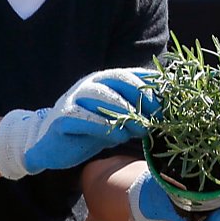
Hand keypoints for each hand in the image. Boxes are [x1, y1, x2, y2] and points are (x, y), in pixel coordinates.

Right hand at [0, 69, 153, 179]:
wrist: (52, 145)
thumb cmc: (89, 131)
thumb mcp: (117, 121)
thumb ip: (137, 113)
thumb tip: (167, 112)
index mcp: (105, 81)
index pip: (131, 75)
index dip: (151, 88)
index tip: (166, 107)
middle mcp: (89, 84)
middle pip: (119, 81)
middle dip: (140, 99)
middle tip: (154, 119)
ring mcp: (74, 99)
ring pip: (103, 97)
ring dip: (125, 113)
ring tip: (138, 131)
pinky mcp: (63, 118)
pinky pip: (84, 118)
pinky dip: (103, 126)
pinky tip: (117, 137)